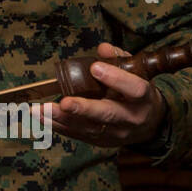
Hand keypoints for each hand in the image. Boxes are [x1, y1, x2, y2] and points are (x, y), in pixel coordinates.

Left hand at [46, 42, 166, 147]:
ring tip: (41, 109)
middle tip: (65, 102)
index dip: (116, 79)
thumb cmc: (138, 94)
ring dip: (62, 119)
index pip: (134, 89)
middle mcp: (131, 118)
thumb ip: (119, 59)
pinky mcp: (102, 141)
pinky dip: (58, 126)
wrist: (151, 125)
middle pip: (107, 115)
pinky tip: (42, 117)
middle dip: (84, 109)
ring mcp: (116, 133)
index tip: (95, 68)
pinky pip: (78, 135)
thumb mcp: (138, 74)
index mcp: (144, 99)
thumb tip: (102, 49)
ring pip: (88, 128)